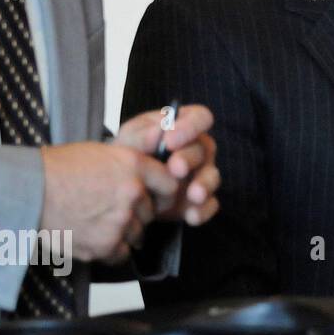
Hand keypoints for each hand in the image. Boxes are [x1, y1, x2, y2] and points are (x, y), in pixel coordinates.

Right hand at [39, 142, 170, 264]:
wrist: (29, 190)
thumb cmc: (58, 168)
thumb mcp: (102, 153)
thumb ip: (130, 167)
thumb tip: (148, 177)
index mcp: (135, 166)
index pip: (170, 186)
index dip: (163, 194)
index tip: (156, 199)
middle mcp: (133, 193)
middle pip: (151, 213)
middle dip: (137, 214)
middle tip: (113, 211)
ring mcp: (120, 221)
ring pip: (137, 234)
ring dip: (123, 232)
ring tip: (98, 223)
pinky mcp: (105, 245)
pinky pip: (121, 254)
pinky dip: (111, 250)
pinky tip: (94, 238)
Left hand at [115, 105, 219, 226]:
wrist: (121, 187)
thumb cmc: (127, 154)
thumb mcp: (128, 140)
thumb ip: (141, 136)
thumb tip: (159, 132)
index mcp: (183, 126)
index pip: (200, 117)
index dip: (191, 127)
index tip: (170, 141)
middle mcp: (197, 148)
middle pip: (205, 149)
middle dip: (190, 159)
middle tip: (175, 169)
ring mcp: (200, 174)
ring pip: (212, 177)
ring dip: (204, 185)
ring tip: (193, 195)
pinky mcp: (198, 200)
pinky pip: (210, 204)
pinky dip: (203, 211)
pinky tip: (191, 216)